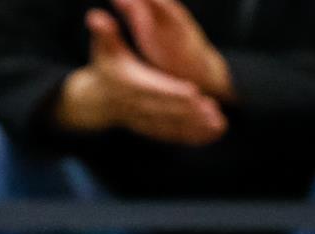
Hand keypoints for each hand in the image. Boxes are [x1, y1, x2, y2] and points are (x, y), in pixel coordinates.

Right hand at [55, 9, 226, 145]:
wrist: (95, 100)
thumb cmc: (105, 68)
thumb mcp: (103, 50)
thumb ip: (104, 33)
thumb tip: (95, 15)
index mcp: (131, 83)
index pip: (154, 88)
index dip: (173, 91)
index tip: (193, 91)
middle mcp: (137, 104)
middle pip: (166, 109)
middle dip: (190, 111)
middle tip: (214, 110)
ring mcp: (143, 119)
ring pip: (172, 125)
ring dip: (196, 127)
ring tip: (219, 126)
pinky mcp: (149, 127)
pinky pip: (171, 135)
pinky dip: (192, 137)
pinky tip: (212, 137)